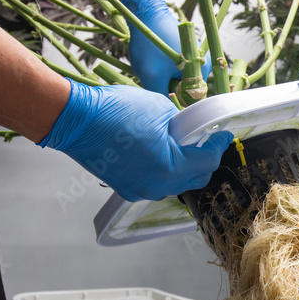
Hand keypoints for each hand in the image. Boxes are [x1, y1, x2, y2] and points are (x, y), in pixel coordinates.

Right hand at [39, 81, 231, 200]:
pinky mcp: (126, 188)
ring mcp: (140, 190)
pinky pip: (156, 184)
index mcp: (170, 167)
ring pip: (175, 184)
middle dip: (204, 160)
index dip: (218, 146)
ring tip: (182, 146)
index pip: (207, 161)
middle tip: (205, 141)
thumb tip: (189, 132)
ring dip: (184, 168)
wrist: (75, 120)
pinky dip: (164, 171)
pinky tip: (162, 154)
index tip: (223, 136)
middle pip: (195, 179)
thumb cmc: (115, 110)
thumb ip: (182, 126)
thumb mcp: (161, 109)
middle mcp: (157, 186)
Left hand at [122, 0, 212, 95]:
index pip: (194, 99)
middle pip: (188, 90)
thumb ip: (163, 97)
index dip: (178, 103)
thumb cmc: (149, 46)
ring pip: (180, 80)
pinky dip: (165, 71)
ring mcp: (196, 57)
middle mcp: (204, 64)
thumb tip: (169, 113)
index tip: (162, 98)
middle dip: (170, 90)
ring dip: (166, 80)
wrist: (145, 14)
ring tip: (153, 70)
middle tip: (155, 81)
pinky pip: (177, 70)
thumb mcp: (152, 77)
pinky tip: (154, 63)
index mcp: (203, 70)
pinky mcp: (187, 52)